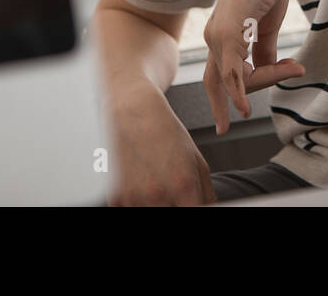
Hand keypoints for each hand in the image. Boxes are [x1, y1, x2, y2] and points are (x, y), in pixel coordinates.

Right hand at [105, 82, 215, 205]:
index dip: (194, 210)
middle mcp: (157, 194)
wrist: (134, 111)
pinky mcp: (115, 197)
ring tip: (155, 186)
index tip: (191, 204)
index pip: (195, 213)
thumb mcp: (196, 160)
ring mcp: (134, 197)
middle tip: (173, 193)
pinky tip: (140, 186)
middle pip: (172, 216)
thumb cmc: (165, 132)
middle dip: (175, 206)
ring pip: (152, 213)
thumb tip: (211, 208)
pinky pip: (131, 210)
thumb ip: (207, 192)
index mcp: (183, 185)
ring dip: (156, 206)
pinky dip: (137, 203)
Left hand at [202, 0, 304, 134]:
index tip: (284, 76)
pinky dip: (237, 93)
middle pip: (215, 81)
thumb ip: (265, 49)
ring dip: (257, 86)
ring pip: (232, 78)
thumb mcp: (267, 25)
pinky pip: (231, 73)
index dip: (249, 83)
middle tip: (223, 128)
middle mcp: (213, 37)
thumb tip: (268, 69)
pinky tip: (243, 109)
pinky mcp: (227, 35)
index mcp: (220, 33)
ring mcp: (217, 37)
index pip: (227, 70)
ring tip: (285, 79)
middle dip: (218, 106)